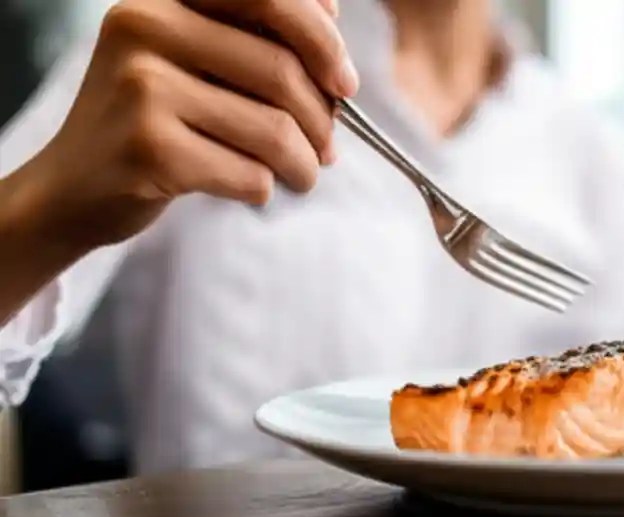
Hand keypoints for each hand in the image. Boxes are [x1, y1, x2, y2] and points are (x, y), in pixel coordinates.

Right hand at [8, 0, 355, 252]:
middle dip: (322, 118)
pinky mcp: (149, 149)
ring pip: (273, 129)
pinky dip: (266, 188)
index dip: (322, 39)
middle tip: (327, 145)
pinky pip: (249, 173)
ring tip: (302, 173)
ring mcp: (140, 88)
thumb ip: (255, 33)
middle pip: (281, 70)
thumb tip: (331, 12)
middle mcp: (144, 27)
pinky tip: (256, 188)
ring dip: (303, 162)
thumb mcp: (196, 57)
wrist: (75, 187)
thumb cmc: (158, 118)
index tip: (344, 82)